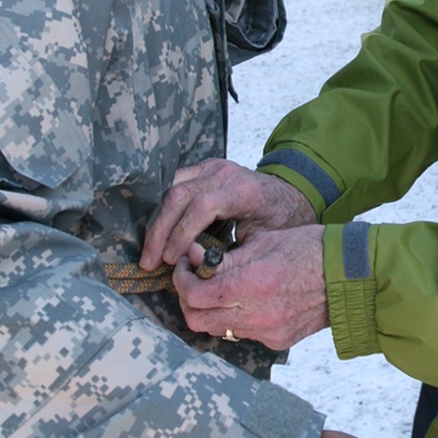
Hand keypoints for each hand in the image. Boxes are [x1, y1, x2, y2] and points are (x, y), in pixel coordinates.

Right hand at [141, 159, 315, 270]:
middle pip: (180, 195)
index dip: (182, 234)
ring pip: (172, 188)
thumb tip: (197, 271)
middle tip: (149, 263)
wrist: (288, 197)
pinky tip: (159, 235)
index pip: (203, 206)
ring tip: (150, 253)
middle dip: (160, 232)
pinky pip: (175, 184)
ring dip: (157, 222)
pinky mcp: (203, 168)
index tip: (171, 261)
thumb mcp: (262, 241)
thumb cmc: (277, 221)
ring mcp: (212, 166)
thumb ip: (232, 253)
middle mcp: (225, 173)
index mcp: (244, 190)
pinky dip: (164, 210)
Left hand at [173, 223, 326, 347]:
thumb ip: (226, 256)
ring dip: (209, 310)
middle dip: (188, 299)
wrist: (350, 275)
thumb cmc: (310, 248)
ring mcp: (267, 332)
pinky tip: (244, 299)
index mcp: (252, 283)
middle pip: (197, 320)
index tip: (187, 264)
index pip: (195, 295)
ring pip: (217, 329)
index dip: (182, 279)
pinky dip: (234, 318)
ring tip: (218, 287)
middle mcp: (257, 314)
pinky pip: (241, 334)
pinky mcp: (277, 341)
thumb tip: (194, 257)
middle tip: (193, 278)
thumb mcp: (265, 241)